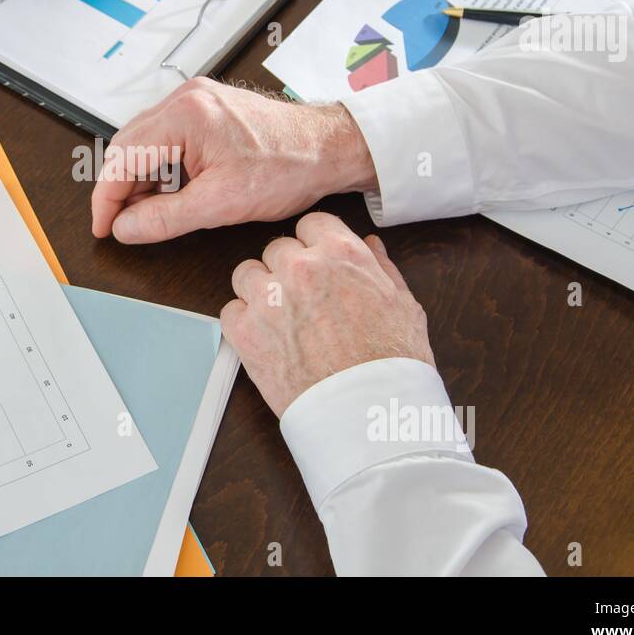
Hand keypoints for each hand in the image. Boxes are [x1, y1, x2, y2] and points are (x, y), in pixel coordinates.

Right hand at [90, 78, 377, 243]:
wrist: (328, 148)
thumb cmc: (288, 166)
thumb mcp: (221, 204)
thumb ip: (165, 218)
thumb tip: (126, 228)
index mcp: (185, 115)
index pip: (123, 158)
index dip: (107, 198)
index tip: (103, 227)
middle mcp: (185, 98)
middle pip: (127, 146)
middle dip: (121, 188)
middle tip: (123, 224)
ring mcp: (195, 100)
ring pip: (144, 142)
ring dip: (141, 178)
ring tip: (150, 212)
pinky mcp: (205, 108)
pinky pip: (165, 137)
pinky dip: (160, 167)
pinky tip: (170, 192)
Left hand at [221, 213, 434, 417]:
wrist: (368, 411)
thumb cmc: (392, 363)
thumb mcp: (403, 304)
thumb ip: (380, 268)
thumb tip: (371, 246)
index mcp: (340, 253)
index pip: (312, 224)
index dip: (315, 244)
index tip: (316, 261)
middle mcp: (299, 267)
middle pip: (277, 249)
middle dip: (288, 269)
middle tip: (303, 299)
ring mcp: (268, 298)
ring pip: (246, 275)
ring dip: (260, 291)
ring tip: (281, 318)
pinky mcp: (245, 332)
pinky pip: (230, 311)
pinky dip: (244, 323)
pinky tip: (266, 338)